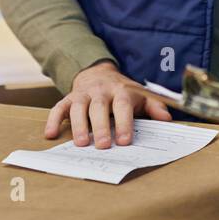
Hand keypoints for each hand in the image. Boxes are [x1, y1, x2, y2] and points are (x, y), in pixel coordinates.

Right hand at [44, 60, 172, 148]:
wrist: (99, 73)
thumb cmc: (123, 91)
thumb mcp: (141, 95)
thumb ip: (154, 107)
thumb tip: (168, 118)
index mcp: (121, 91)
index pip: (123, 106)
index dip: (124, 123)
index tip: (125, 141)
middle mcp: (100, 91)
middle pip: (99, 107)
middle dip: (101, 126)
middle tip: (103, 146)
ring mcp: (83, 94)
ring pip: (78, 107)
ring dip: (78, 125)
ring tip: (81, 144)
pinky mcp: (69, 98)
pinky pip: (58, 107)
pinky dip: (53, 119)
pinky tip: (50, 134)